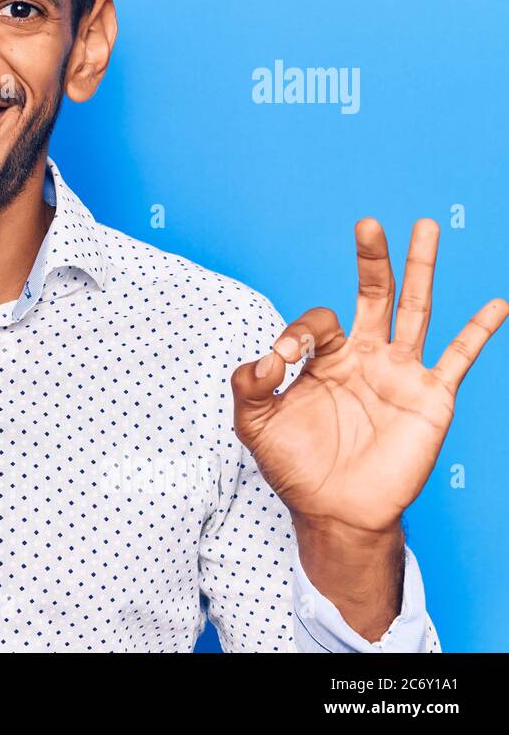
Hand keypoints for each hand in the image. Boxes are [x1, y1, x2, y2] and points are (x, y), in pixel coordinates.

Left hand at [231, 218, 506, 534]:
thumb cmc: (295, 467)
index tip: (283, 360)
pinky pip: (459, 358)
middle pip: (372, 295)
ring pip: (415, 311)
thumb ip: (249, 384)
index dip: (298, 334)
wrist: (334, 511)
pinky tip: (497, 304)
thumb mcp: (254, 423)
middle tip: (368, 223)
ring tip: (428, 227)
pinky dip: (479, 331)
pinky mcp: (430, 398)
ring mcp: (400, 374)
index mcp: (325, 360)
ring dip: (421, 269)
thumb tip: (268, 355)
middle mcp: (365, 357)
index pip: (317, 323)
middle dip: (371, 260)